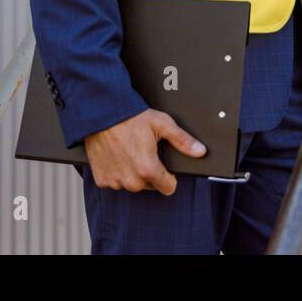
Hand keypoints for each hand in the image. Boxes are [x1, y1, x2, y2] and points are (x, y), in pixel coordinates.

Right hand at [83, 108, 205, 194]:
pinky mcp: (101, 179)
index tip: (164, 166)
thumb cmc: (131, 117)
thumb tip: (200, 151)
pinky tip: (116, 156)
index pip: (168, 188)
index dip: (169, 177)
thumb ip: (182, 140)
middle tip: (143, 152)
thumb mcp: (162, 124)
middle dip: (149, 173)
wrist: (101, 112)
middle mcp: (131, 180)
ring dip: (132, 173)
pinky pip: (114, 181)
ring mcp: (115, 181)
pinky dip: (116, 172)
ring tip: (128, 152)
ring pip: (131, 184)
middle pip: (149, 186)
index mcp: (148, 169)